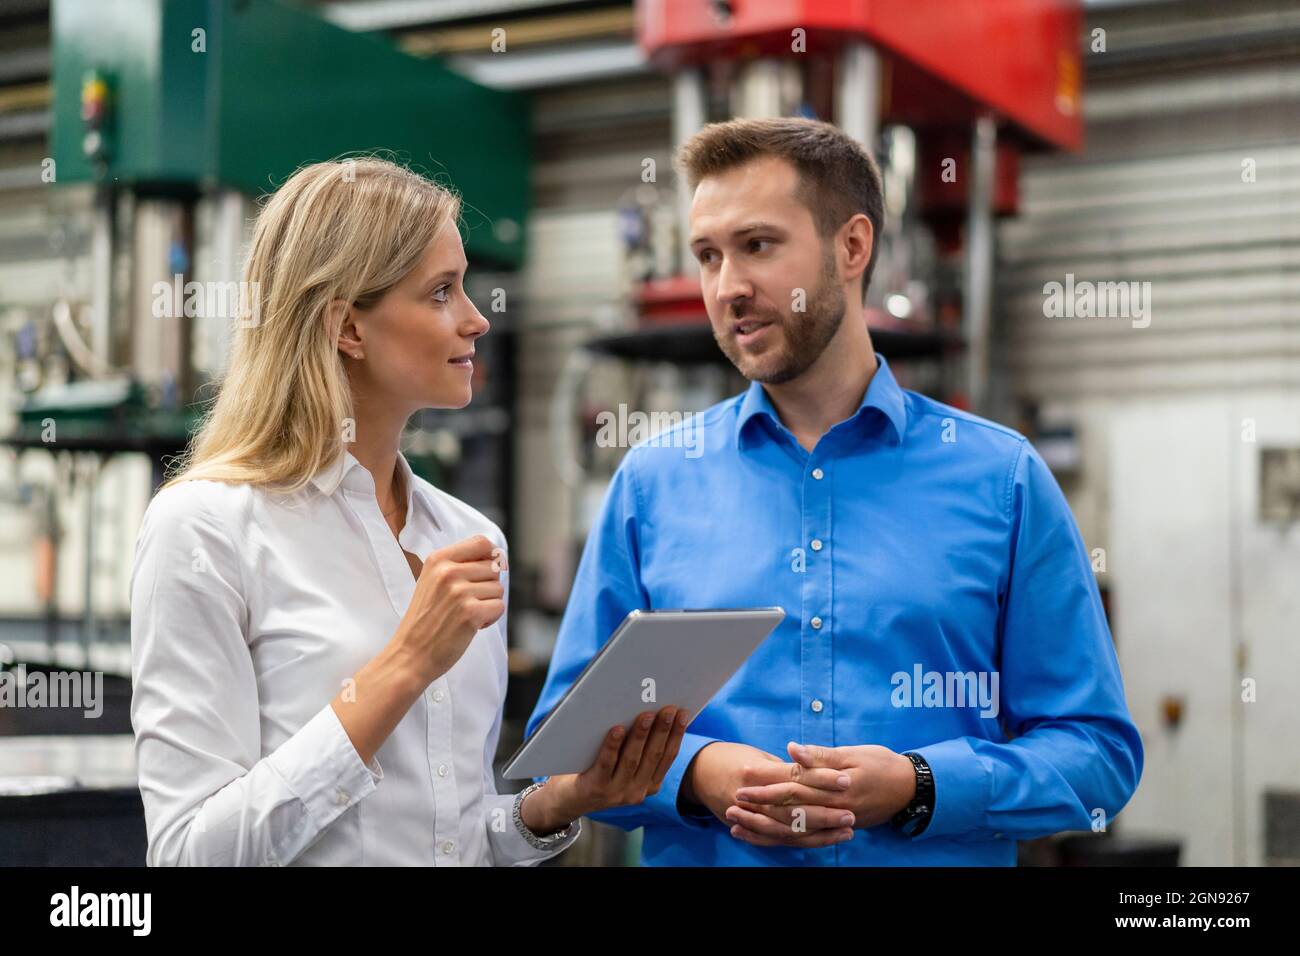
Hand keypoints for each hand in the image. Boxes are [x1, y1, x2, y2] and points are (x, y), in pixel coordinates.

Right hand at [392, 534, 504, 685]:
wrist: (410, 654)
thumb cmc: (425, 620)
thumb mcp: (433, 581)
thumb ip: (459, 566)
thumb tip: (499, 558)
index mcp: (438, 559)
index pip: (481, 542)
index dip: (492, 556)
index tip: (489, 571)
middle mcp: (448, 572)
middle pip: (494, 568)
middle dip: (487, 587)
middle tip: (467, 603)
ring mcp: (459, 592)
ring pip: (498, 589)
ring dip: (488, 604)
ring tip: (464, 615)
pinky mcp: (470, 613)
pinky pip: (499, 607)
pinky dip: (490, 619)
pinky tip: (470, 626)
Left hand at [523, 706, 690, 832]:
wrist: (566, 799)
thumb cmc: (597, 770)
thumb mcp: (624, 763)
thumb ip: (638, 747)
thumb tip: (652, 710)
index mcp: (649, 784)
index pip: (668, 756)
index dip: (677, 734)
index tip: (683, 713)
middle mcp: (637, 791)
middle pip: (653, 756)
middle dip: (663, 730)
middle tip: (668, 708)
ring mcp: (616, 793)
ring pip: (632, 760)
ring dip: (641, 736)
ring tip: (646, 714)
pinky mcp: (596, 789)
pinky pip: (606, 764)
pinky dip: (613, 746)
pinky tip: (617, 729)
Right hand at [684, 741, 855, 847]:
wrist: (697, 773)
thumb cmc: (731, 757)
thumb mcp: (757, 754)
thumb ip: (782, 767)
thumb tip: (811, 771)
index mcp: (757, 772)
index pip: (795, 777)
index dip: (822, 780)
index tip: (845, 781)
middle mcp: (753, 796)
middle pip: (795, 808)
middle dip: (825, 813)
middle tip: (851, 815)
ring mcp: (748, 815)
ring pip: (788, 829)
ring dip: (819, 832)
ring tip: (845, 832)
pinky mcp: (747, 827)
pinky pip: (777, 839)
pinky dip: (800, 841)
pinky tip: (822, 841)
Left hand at [730, 743, 916, 835]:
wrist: (910, 788)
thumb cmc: (882, 764)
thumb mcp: (853, 753)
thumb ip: (821, 755)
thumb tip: (792, 749)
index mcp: (835, 785)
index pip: (794, 785)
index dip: (768, 784)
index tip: (744, 781)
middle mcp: (833, 807)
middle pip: (791, 809)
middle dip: (760, 807)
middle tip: (733, 803)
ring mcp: (836, 821)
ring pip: (796, 828)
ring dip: (765, 826)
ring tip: (739, 822)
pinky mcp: (839, 828)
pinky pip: (807, 837)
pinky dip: (784, 837)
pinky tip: (764, 835)